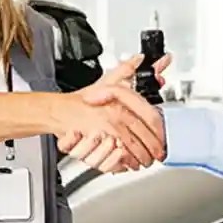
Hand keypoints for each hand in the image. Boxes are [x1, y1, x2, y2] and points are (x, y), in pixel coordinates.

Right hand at [57, 54, 171, 169]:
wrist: (60, 112)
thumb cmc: (83, 100)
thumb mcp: (107, 81)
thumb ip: (126, 69)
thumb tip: (139, 59)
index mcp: (121, 102)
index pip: (151, 117)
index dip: (160, 131)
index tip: (163, 138)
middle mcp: (115, 117)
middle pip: (145, 137)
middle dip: (153, 149)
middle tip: (157, 154)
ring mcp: (107, 133)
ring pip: (133, 150)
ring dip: (141, 158)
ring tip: (145, 161)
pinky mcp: (98, 147)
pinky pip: (117, 158)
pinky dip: (125, 163)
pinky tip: (129, 164)